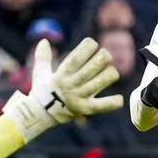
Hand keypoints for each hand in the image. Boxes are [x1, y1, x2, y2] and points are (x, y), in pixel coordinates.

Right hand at [2, 38, 121, 142]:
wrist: (39, 116)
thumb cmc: (41, 92)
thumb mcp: (40, 73)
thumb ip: (43, 57)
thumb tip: (44, 40)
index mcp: (62, 74)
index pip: (78, 56)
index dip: (89, 45)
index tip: (92, 44)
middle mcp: (71, 84)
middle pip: (97, 63)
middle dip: (104, 56)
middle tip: (103, 57)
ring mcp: (79, 97)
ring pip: (106, 78)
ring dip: (110, 73)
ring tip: (108, 73)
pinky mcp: (86, 109)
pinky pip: (105, 105)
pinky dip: (115, 101)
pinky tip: (117, 97)